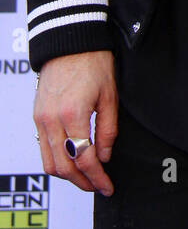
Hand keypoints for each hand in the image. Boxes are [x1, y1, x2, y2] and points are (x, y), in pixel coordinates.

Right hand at [34, 50, 117, 195]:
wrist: (70, 42)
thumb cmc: (93, 63)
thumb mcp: (110, 96)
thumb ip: (108, 130)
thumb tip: (104, 157)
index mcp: (73, 114)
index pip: (84, 159)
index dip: (97, 178)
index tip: (107, 186)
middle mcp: (52, 120)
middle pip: (64, 167)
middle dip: (82, 182)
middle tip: (98, 186)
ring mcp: (41, 119)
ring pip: (49, 163)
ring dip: (68, 176)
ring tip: (86, 178)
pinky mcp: (37, 117)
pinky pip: (44, 149)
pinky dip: (57, 161)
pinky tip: (72, 161)